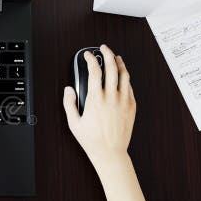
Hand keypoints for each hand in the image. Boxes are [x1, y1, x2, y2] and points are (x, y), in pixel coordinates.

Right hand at [63, 44, 135, 168]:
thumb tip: (69, 90)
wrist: (110, 152)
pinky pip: (130, 87)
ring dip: (120, 63)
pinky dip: (126, 78)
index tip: (87, 55)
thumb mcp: (74, 123)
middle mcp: (111, 97)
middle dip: (107, 54)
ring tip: (116, 57)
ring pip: (124, 75)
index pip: (94, 71)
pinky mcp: (131, 106)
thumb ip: (69, 103)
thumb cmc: (92, 140)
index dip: (90, 59)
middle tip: (104, 48)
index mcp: (96, 99)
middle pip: (112, 68)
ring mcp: (123, 101)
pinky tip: (123, 76)